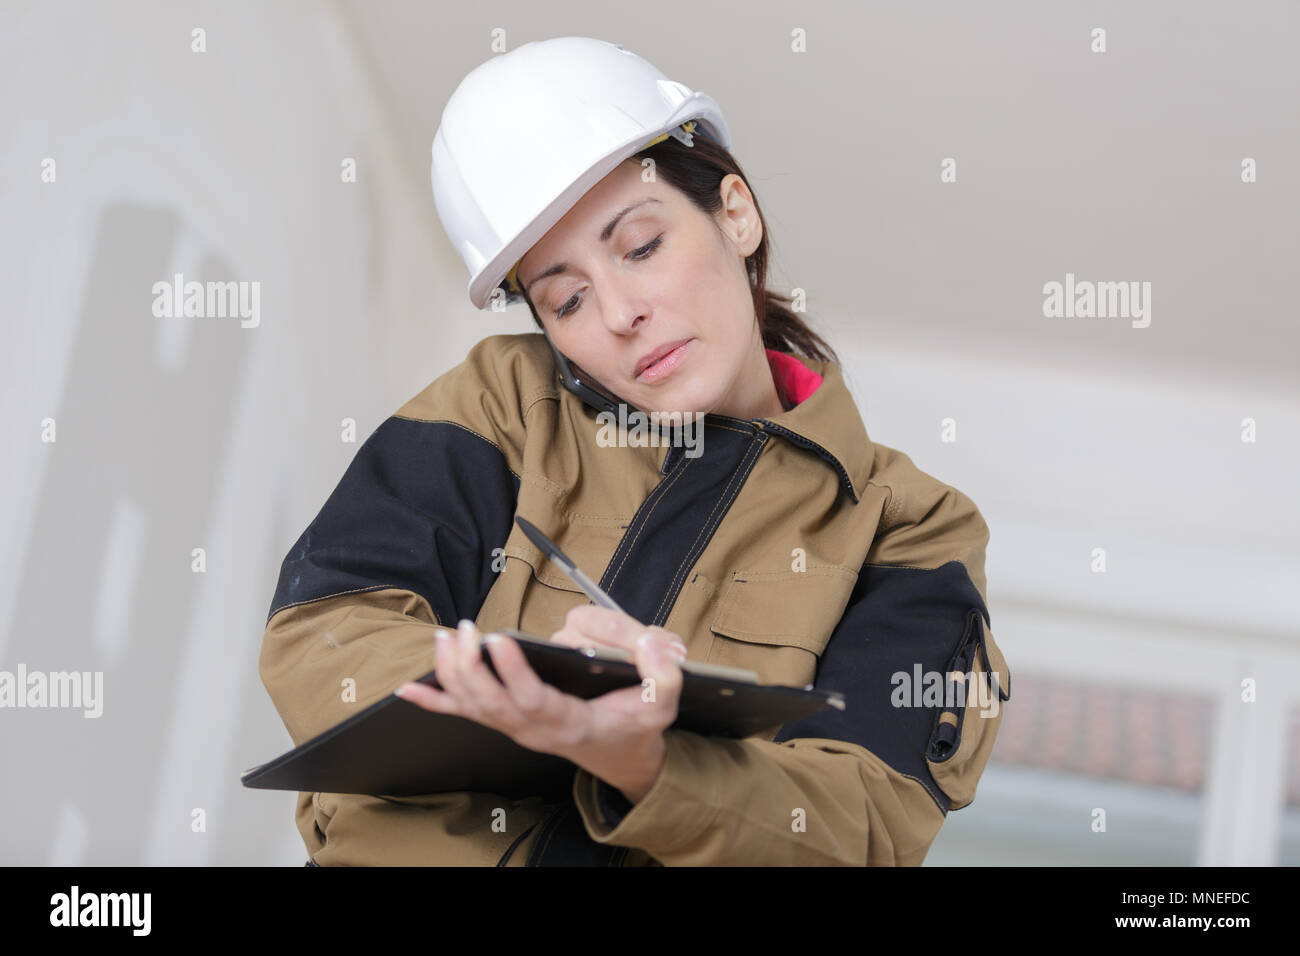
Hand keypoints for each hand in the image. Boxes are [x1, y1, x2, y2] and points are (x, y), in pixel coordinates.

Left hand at [394, 612, 686, 802]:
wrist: (622, 754)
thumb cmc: (637, 724)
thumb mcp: (664, 703)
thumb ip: (663, 674)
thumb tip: (652, 645)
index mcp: (569, 722)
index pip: (534, 700)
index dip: (514, 672)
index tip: (500, 640)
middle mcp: (534, 728)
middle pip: (492, 703)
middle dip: (472, 667)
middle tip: (467, 631)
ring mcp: (516, 727)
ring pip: (474, 704)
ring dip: (454, 672)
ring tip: (447, 636)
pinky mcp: (506, 720)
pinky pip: (465, 712)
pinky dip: (435, 700)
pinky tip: (408, 688)